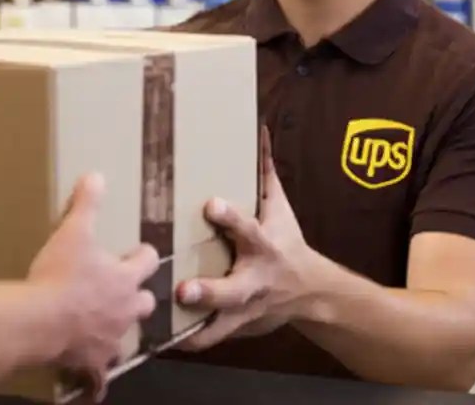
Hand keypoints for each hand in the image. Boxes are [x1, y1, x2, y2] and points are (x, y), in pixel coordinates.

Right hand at [29, 172, 159, 400]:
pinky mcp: (91, 364)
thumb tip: (96, 176)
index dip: (143, 256)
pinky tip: (93, 392)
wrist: (39, 320)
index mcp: (124, 278)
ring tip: (108, 331)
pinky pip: (98, 380)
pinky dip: (96, 385)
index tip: (140, 252)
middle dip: (138, 297)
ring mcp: (109, 340)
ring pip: (124, 339)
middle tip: (127, 292)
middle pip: (143, 303)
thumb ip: (86, 204)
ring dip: (118, 333)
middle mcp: (124, 310)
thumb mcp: (72, 232)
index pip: (146, 262)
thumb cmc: (58, 275)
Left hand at [175, 125, 317, 350]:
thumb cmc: (287, 241)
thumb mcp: (280, 207)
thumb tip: (258, 132)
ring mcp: (246, 308)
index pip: (249, 229)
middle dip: (210, 291)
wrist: (311, 292)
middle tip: (182, 290)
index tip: (211, 205)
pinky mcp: (236, 326)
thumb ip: (265, 172)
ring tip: (163, 325)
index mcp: (264, 246)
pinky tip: (163, 341)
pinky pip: (212, 338)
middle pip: (234, 289)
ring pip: (221, 322)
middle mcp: (255, 279)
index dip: (231, 217)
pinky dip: (191, 340)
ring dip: (195, 326)